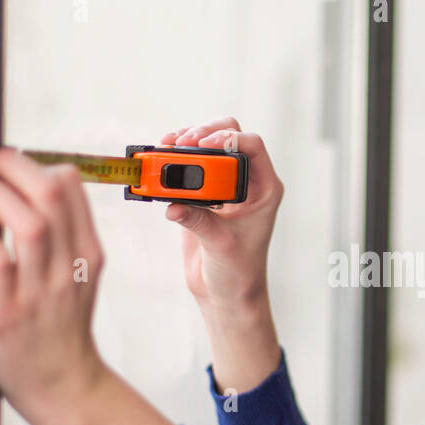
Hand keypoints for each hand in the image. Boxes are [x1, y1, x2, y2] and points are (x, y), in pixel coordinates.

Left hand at [0, 147, 107, 424]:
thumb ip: (65, 236)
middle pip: (49, 195)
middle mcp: (67, 267)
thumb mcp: (79, 277)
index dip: (36, 162)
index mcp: (87, 253)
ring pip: (27, 223)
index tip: (10, 161)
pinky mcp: (7, 312)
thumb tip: (36, 184)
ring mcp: (39, 290)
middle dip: (12, 166)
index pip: (71, 186)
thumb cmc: (61, 330)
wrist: (62, 385)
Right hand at [162, 117, 283, 315]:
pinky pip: (189, 166)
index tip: (203, 146)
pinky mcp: (202, 194)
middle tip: (182, 142)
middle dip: (204, 133)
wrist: (227, 291)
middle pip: (229, 135)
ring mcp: (224, 185)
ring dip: (185, 142)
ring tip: (165, 148)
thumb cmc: (239, 271)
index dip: (228, 138)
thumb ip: (199, 222)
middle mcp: (247, 182)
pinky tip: (160, 163)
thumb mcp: (220, 245)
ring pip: (208, 146)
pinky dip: (174, 160)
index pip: (253, 146)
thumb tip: (174, 205)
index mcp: (264, 189)